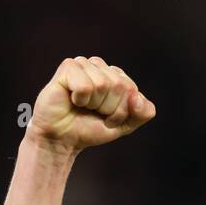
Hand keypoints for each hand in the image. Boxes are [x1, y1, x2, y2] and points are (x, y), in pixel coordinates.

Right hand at [27, 56, 155, 152]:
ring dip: (94, 105)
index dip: (121, 111)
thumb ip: (142, 113)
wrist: (63, 140)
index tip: (107, 117)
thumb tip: (137, 97)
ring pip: (103, 85)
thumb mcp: (124, 125)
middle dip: (109, 109)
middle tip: (94, 113)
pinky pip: (86, 85)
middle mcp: (100, 66)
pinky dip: (81, 100)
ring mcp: (83, 64)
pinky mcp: (68, 68)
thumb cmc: (90, 129)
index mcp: (116, 76)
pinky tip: (73, 100)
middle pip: (120, 86)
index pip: (132, 91)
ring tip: (83, 107)